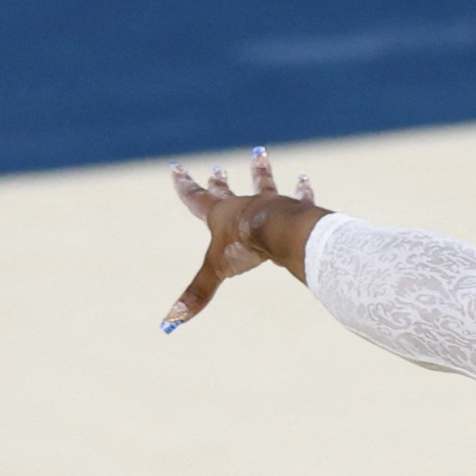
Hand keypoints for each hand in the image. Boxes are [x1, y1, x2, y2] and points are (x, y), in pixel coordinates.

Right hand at [162, 147, 323, 331]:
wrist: (279, 231)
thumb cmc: (244, 247)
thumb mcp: (215, 271)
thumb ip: (196, 295)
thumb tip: (170, 321)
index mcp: (220, 215)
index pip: (196, 197)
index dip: (184, 185)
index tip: (176, 167)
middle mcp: (243, 205)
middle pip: (227, 191)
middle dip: (219, 181)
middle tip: (218, 167)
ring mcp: (270, 204)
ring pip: (264, 184)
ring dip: (260, 171)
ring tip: (261, 153)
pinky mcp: (294, 208)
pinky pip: (299, 197)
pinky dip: (302, 190)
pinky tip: (305, 179)